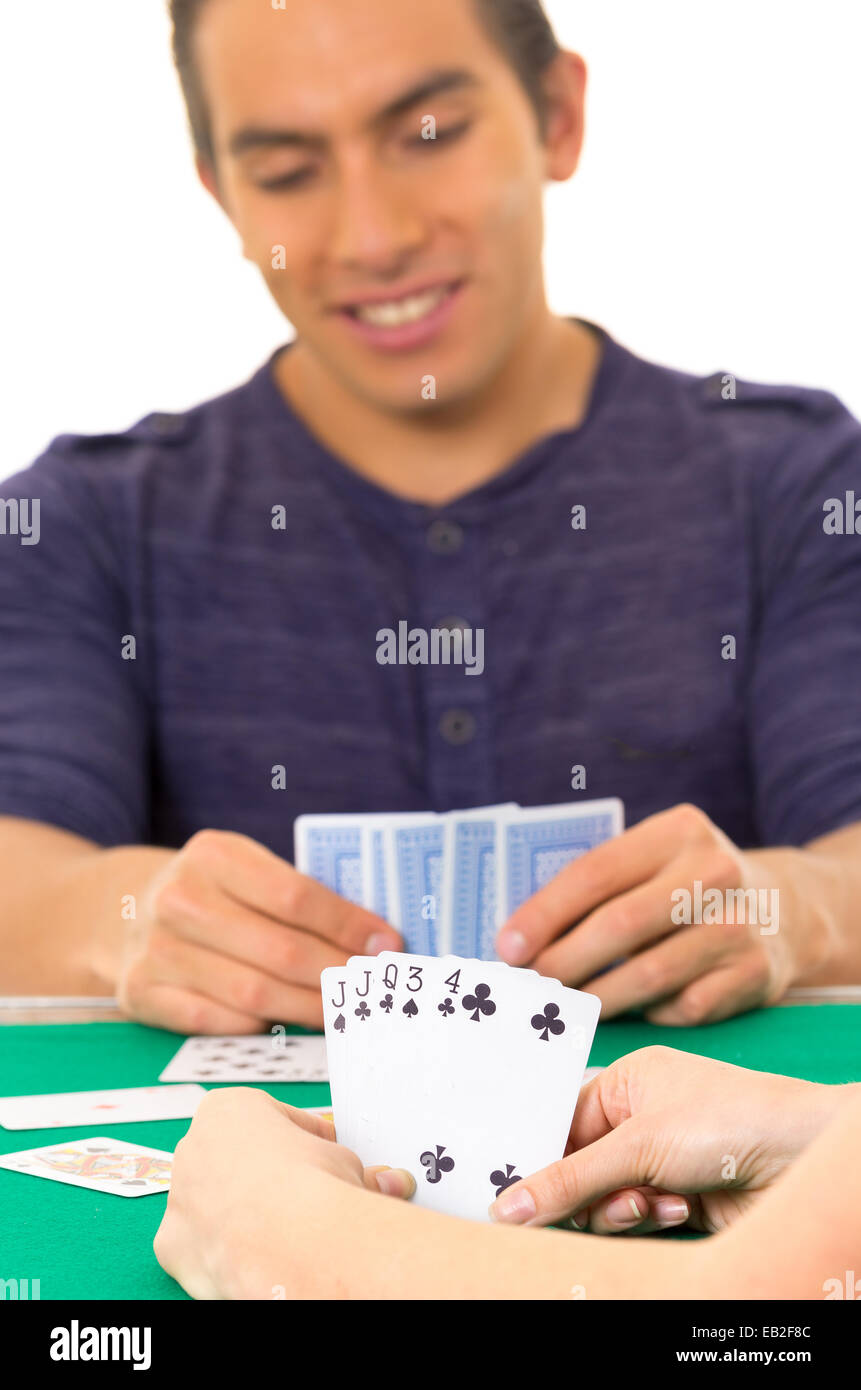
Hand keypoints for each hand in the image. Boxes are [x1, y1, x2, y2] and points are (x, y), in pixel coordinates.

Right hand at [117, 829, 400, 1032]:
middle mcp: (179, 898)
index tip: (387, 944)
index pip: (296, 895)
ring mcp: (156, 947)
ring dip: (307, 1007)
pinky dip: (256, 1026)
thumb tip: (375, 939)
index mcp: (214, 854)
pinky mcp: (141, 991)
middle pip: (280, 949)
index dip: (348, 925)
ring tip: (342, 1012)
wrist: (128, 910)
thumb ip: (301, 895)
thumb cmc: (215, 892)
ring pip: (252, 992)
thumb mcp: (248, 870)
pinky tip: (285, 1023)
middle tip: (372, 989)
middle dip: (337, 973)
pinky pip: (213, 1021)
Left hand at [154, 1088, 414, 1299]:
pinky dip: (226, 1251)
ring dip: (243, 1212)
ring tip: (283, 1230)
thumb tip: (384, 1183)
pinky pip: (203, 1244)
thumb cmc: (314, 1185)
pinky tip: (256, 1256)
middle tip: (304, 1194)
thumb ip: (347, 1167)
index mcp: (228, 1108)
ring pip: (212, 1203)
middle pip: (233, 1158)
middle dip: (267, 1175)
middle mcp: (193, 1146)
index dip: (301, 1138)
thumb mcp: (344, 1160)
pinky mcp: (173, 1244)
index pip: (268, 1118)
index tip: (320, 1154)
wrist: (291, 1240)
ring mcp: (178, 1195)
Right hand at [490, 1045, 847, 1232]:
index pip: (560, 1120)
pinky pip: (636, 1217)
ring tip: (647, 1203)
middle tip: (588, 1204)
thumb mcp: (639, 1146)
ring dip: (621, 1209)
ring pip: (604, 1199)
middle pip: (577, 1166)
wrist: (803, 1159)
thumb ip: (570, 1179)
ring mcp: (660, 1158)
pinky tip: (678, 1208)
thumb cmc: (732, 1120)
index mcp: (627, 1081)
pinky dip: (650, 1219)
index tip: (509, 1190)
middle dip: (584, 1191)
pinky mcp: (679, 1196)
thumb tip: (508, 1206)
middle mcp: (641, 1117)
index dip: (537, 1154)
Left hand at [496, 803, 824, 1022]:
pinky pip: (685, 1006)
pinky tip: (631, 1009)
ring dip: (597, 996)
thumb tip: (521, 938)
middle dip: (564, 960)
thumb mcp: (653, 861)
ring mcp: (739, 923)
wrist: (783, 908)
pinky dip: (650, 1012)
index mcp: (678, 831)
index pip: (596, 872)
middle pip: (620, 924)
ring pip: (651, 973)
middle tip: (530, 985)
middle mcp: (715, 871)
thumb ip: (599, 886)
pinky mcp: (755, 973)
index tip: (508, 947)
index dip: (545, 913)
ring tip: (564, 1005)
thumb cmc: (685, 886)